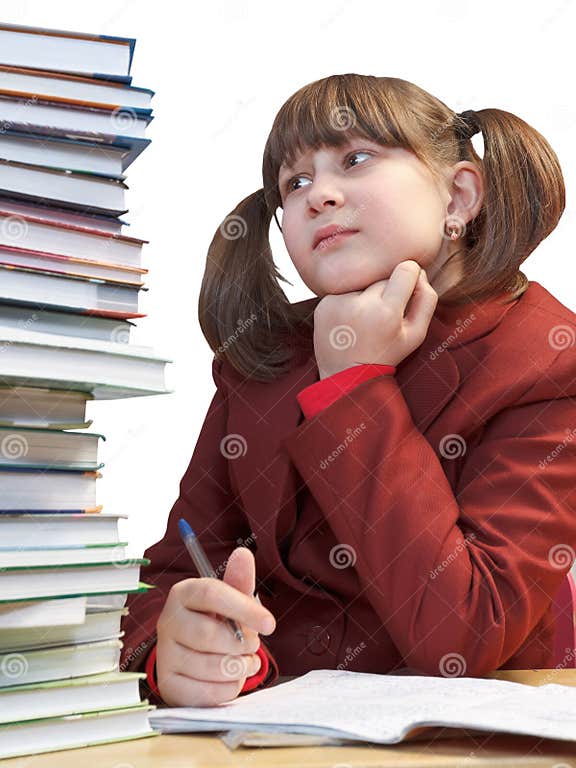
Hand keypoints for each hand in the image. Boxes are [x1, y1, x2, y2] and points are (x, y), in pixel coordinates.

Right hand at [156, 547, 275, 706]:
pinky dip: (228, 689)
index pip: (211, 594)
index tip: (269, 624)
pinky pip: (205, 693)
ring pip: (208, 666)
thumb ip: (239, 580)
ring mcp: (165, 654)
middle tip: (253, 645)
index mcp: (183, 593)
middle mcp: (168, 621)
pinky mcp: (168, 684)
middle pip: (208, 635)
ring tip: (246, 661)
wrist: (195, 654)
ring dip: (239, 667)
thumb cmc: (216, 621)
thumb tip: (243, 554)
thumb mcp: (230, 599)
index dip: (244, 609)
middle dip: (241, 644)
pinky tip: (231, 678)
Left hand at [313, 260, 437, 378]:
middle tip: (382, 317)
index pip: (405, 270)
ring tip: (365, 321)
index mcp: (387, 313)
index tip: (408, 286)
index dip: (410, 275)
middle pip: (382, 278)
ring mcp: (338, 304)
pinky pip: (344, 291)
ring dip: (366, 296)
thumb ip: (426, 299)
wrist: (346, 376)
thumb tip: (419, 270)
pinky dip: (348, 302)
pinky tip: (350, 322)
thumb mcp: (416, 334)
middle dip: (387, 292)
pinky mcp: (323, 305)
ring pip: (363, 283)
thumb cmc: (386, 354)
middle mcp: (360, 305)